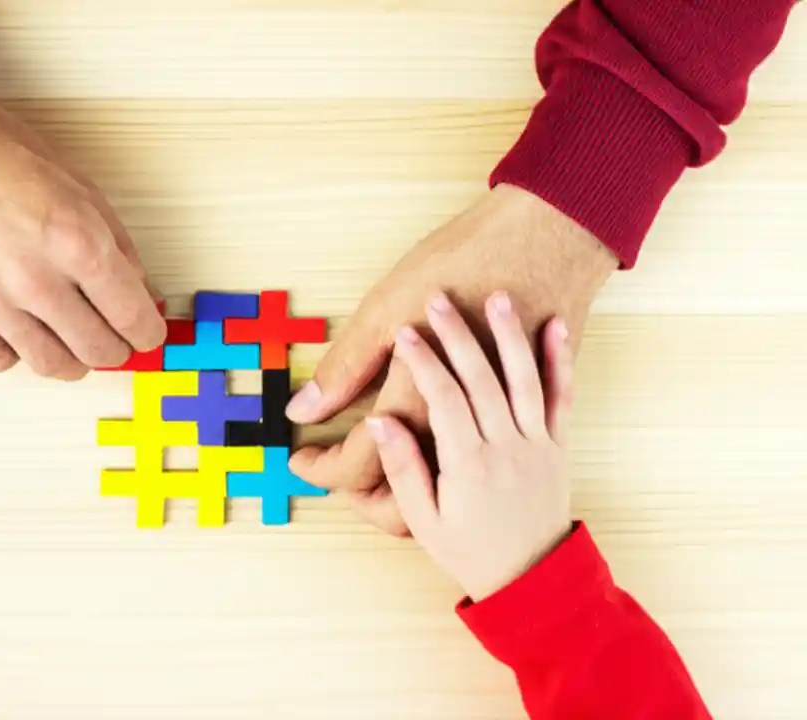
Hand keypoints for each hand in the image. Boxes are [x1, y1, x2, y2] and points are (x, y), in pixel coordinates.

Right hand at [0, 95, 165, 379]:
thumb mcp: (78, 185)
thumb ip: (115, 244)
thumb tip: (138, 292)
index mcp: (78, 241)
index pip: (133, 318)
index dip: (147, 333)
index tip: (145, 333)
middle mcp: (36, 279)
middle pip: (97, 351)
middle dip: (114, 350)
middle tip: (112, 340)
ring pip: (50, 364)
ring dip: (69, 359)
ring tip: (69, 340)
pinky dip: (16, 351)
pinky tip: (19, 328)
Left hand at [287, 184, 614, 534]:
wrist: (553, 234)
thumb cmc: (467, 262)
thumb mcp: (385, 308)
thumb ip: (345, 367)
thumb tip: (302, 411)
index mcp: (421, 404)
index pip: (359, 465)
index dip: (323, 468)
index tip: (302, 458)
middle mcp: (467, 426)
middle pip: (405, 492)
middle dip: (360, 489)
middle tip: (332, 471)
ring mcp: (510, 424)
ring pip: (450, 487)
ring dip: (410, 489)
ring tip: (376, 476)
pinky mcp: (539, 409)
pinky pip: (489, 462)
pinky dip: (458, 469)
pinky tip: (438, 458)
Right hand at [364, 292, 573, 601]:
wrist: (535, 581)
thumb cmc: (472, 552)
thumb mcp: (424, 521)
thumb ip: (402, 468)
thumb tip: (378, 422)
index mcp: (468, 464)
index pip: (442, 399)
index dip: (422, 362)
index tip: (404, 333)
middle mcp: (505, 447)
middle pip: (480, 379)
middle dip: (456, 335)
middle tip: (435, 298)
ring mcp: (536, 442)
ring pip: (523, 379)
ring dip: (509, 335)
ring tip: (496, 296)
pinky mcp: (558, 444)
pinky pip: (561, 396)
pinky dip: (559, 361)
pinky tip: (555, 327)